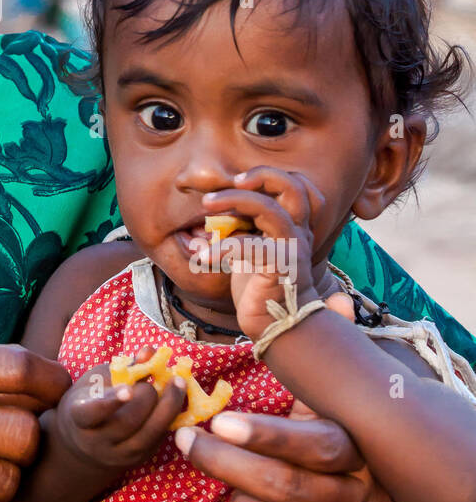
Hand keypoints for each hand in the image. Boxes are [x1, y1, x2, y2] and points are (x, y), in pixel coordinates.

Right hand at [57, 347, 187, 471]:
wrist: (82, 442)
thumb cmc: (90, 399)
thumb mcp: (97, 380)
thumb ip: (122, 366)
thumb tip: (149, 351)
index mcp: (79, 417)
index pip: (93, 412)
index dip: (110, 402)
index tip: (128, 389)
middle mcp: (97, 442)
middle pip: (128, 422)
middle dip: (147, 396)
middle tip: (153, 379)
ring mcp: (119, 455)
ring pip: (149, 433)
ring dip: (168, 406)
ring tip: (178, 383)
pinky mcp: (138, 460)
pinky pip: (159, 438)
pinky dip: (170, 417)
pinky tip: (175, 400)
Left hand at [176, 396, 407, 501]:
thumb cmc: (338, 478)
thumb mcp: (335, 433)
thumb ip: (307, 396)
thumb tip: (284, 323)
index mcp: (363, 460)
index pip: (316, 446)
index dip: (265, 434)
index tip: (219, 421)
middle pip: (279, 485)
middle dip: (221, 460)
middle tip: (186, 440)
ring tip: (247, 497)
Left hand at [201, 166, 323, 341]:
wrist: (276, 325)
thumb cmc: (260, 285)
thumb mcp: (251, 247)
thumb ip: (243, 225)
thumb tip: (214, 206)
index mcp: (293, 225)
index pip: (298, 186)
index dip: (272, 176)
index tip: (240, 180)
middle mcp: (298, 233)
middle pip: (293, 188)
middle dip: (262, 176)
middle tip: (232, 182)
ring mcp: (291, 249)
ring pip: (270, 209)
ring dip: (234, 201)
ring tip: (206, 205)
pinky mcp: (278, 267)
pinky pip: (248, 246)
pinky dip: (221, 248)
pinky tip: (202, 257)